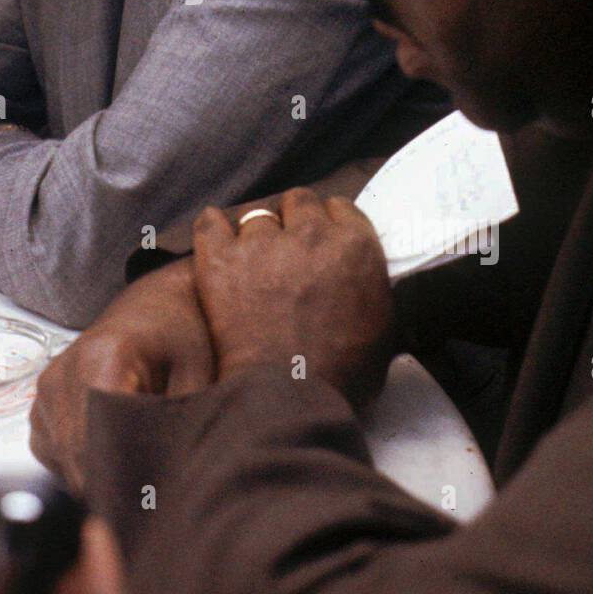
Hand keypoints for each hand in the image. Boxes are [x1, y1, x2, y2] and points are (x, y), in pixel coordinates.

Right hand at [30, 257, 213, 492]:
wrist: (153, 306)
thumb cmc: (180, 335)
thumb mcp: (196, 374)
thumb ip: (178, 425)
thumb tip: (169, 487)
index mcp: (101, 362)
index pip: (101, 446)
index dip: (125, 483)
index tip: (151, 503)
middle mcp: (61, 376)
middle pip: (79, 461)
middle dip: (114, 488)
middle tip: (151, 503)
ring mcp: (45, 392)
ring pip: (65, 465)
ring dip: (98, 478)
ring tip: (139, 470)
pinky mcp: (40, 408)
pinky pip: (56, 456)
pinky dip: (84, 465)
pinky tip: (115, 450)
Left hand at [192, 188, 393, 409]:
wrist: (290, 393)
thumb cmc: (342, 374)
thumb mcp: (382, 330)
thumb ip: (372, 292)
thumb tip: (366, 285)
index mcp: (355, 247)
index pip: (341, 207)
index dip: (330, 223)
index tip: (324, 239)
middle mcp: (311, 233)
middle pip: (299, 200)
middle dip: (294, 219)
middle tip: (289, 248)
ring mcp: (262, 243)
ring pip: (257, 214)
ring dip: (257, 234)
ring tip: (253, 259)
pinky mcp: (222, 258)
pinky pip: (210, 223)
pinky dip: (212, 230)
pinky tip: (216, 242)